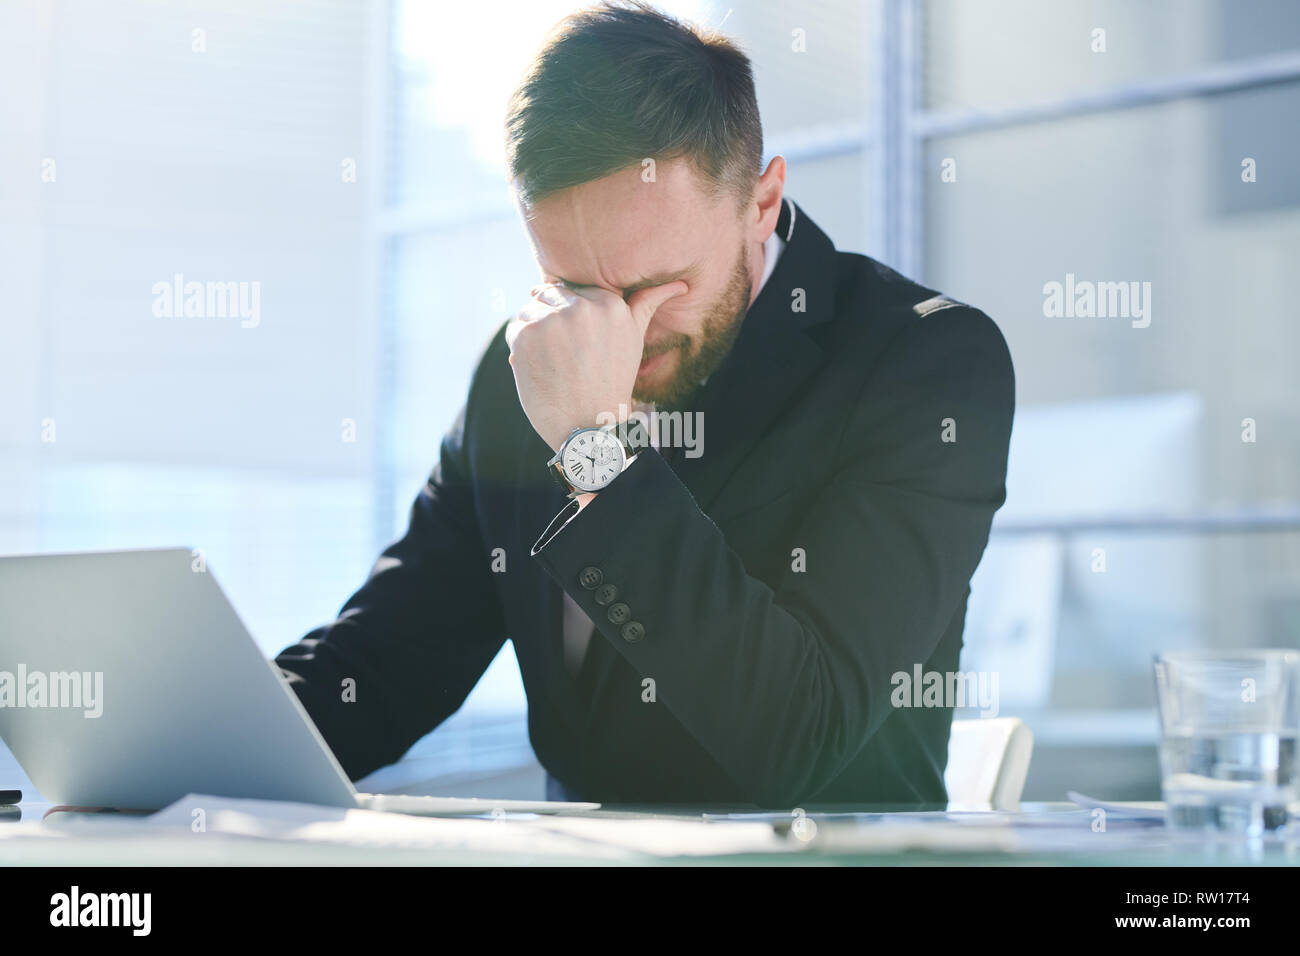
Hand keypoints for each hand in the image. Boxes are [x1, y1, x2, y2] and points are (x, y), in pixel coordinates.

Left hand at [505, 278, 685, 452]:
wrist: (588, 427)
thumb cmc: (612, 384)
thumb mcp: (634, 340)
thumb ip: (646, 305)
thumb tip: (680, 285)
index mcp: (610, 303)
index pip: (573, 289)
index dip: (569, 316)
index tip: (577, 344)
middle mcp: (582, 306)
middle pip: (549, 294)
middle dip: (551, 321)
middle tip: (566, 357)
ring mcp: (553, 319)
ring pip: (530, 310)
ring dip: (534, 334)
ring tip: (554, 364)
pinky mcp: (527, 334)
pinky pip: (515, 328)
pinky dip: (520, 349)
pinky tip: (540, 370)